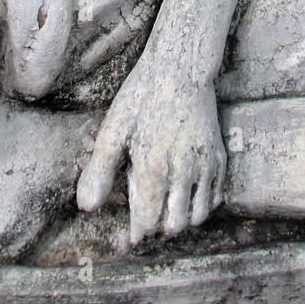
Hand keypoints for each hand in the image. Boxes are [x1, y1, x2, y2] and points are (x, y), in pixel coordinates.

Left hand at [76, 67, 225, 242]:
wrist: (180, 69)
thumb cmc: (142, 97)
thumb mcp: (113, 129)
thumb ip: (99, 171)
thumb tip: (86, 207)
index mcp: (153, 167)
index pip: (148, 220)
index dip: (137, 231)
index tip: (131, 234)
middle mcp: (184, 171)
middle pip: (173, 224)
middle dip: (158, 228)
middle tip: (147, 221)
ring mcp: (205, 165)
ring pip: (197, 215)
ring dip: (181, 221)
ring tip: (166, 212)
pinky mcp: (218, 156)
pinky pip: (216, 197)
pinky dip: (202, 206)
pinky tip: (188, 199)